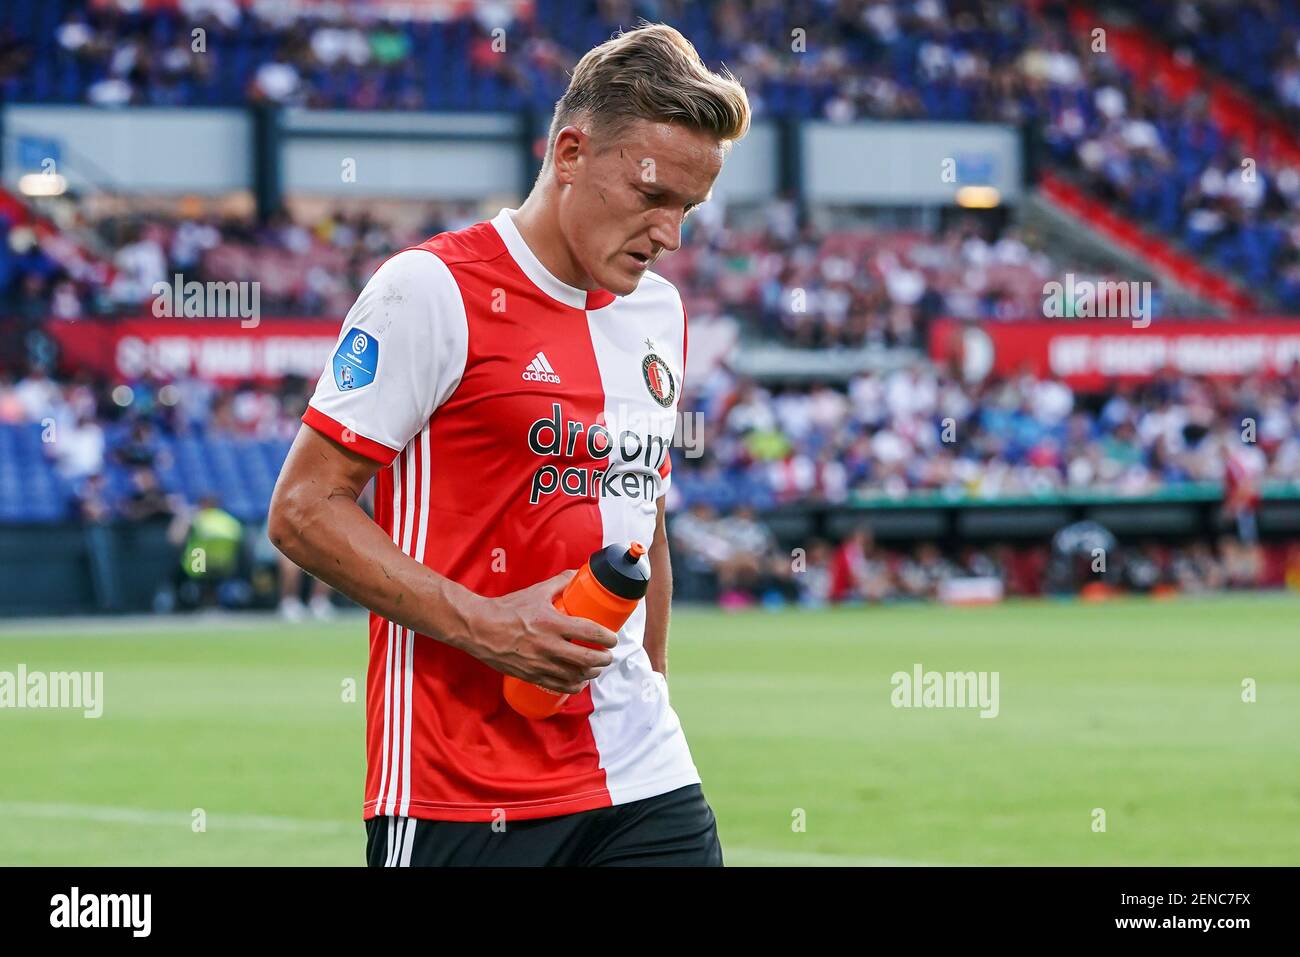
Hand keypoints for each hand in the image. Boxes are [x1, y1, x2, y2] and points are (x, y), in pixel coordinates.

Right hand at [464, 570, 618, 693]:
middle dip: (604, 659)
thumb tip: (577, 573)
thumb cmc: (506, 609)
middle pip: (587, 658)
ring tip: (596, 667)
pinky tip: (579, 681)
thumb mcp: (535, 591)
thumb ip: (559, 583)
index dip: (607, 637)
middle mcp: (548, 645)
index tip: (613, 638)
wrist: (479, 628)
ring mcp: (540, 663)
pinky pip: (559, 685)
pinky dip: (574, 685)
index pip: (590, 632)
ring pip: (576, 675)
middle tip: (608, 655)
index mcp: (552, 622)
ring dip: (592, 673)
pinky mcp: (532, 675)